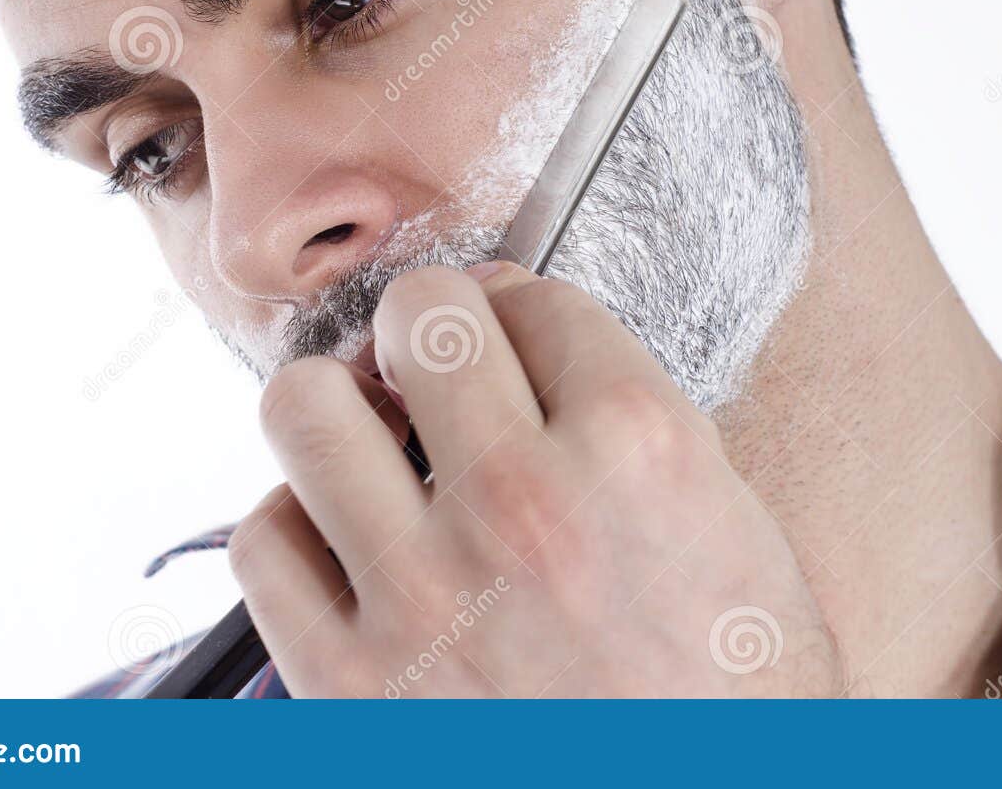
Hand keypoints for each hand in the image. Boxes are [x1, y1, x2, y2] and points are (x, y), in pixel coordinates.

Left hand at [229, 261, 840, 696]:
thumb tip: (534, 348)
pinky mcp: (350, 686)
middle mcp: (525, 503)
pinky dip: (294, 527)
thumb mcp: (738, 530)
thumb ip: (638, 425)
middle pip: (419, 314)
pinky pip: (263, 543)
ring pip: (303, 409)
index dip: (522, 314)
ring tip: (369, 441)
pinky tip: (342, 543)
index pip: (536, 299)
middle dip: (425, 326)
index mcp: (639, 449)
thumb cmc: (736, 701)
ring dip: (337, 410)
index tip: (514, 341)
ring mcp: (426, 595)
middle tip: (432, 366)